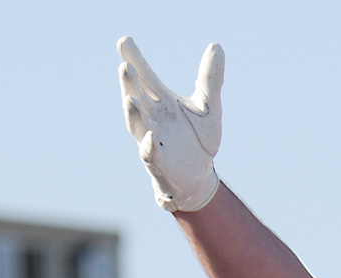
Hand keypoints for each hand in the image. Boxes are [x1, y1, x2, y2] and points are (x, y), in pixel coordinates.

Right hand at [117, 37, 224, 211]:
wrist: (199, 175)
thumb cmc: (197, 139)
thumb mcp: (208, 105)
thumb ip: (210, 78)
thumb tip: (216, 45)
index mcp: (161, 101)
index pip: (146, 76)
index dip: (135, 60)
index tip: (124, 40)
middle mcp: (152, 117)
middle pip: (136, 97)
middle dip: (129, 83)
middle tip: (124, 65)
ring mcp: (153, 139)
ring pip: (138, 124)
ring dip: (133, 113)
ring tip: (129, 98)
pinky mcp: (159, 162)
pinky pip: (151, 153)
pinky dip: (150, 145)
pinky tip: (152, 136)